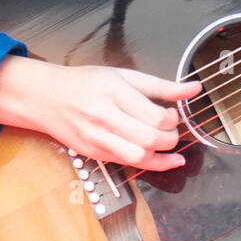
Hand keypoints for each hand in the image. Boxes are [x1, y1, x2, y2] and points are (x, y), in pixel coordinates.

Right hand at [0, 55, 201, 170]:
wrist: (46, 97)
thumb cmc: (86, 82)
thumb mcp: (124, 75)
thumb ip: (161, 85)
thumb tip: (194, 88)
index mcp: (114, 92)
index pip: (155, 116)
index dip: (173, 119)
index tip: (175, 114)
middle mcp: (104, 118)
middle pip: (150, 139)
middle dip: (172, 137)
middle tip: (174, 129)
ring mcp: (98, 139)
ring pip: (140, 157)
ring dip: (164, 154)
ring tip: (169, 143)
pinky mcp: (95, 155)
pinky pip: (129, 165)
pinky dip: (153, 164)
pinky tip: (168, 159)